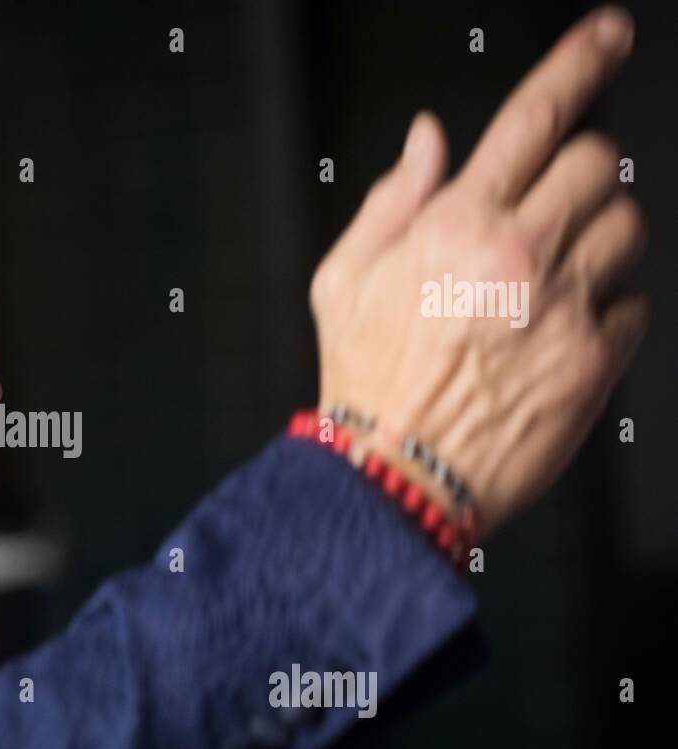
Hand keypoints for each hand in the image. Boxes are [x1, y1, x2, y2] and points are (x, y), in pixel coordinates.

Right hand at [311, 5, 646, 538]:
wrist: (393, 475)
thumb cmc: (364, 381)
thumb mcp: (342, 279)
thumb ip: (391, 199)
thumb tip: (428, 140)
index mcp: (455, 224)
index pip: (535, 115)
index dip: (579, 61)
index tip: (608, 35)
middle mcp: (518, 253)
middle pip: (598, 161)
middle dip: (580, 172)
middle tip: (551, 206)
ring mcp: (564, 306)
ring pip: (627, 225)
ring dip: (597, 237)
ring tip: (552, 278)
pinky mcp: (595, 359)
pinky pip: (636, 303)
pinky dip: (609, 308)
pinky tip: (562, 331)